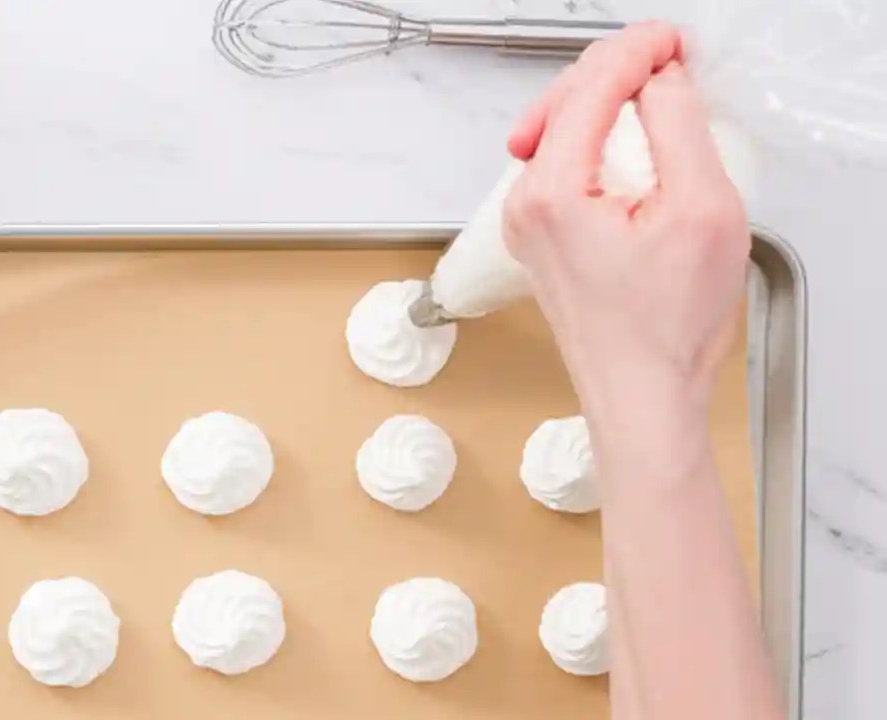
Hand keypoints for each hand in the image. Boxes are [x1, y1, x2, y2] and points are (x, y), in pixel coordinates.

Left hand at [502, 23, 749, 418]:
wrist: (640, 398)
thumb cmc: (663, 329)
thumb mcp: (700, 209)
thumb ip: (678, 126)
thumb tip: (661, 83)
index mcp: (552, 190)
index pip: (591, 86)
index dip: (638, 51)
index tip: (674, 44)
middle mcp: (524, 203)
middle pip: (565, 101)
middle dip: (617, 71)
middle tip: (669, 63)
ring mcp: (525, 223)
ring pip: (559, 131)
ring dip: (604, 104)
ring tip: (652, 98)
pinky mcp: (539, 239)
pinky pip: (560, 166)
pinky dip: (595, 142)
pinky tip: (629, 148)